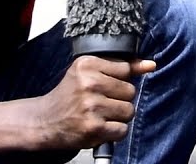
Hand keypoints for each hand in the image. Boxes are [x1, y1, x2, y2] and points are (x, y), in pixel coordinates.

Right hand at [30, 55, 155, 149]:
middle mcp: (89, 83)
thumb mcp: (89, 73)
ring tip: (100, 115)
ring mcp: (91, 106)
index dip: (119, 81)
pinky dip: (114, 132)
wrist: (44, 120)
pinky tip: (100, 127)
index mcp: (87, 64)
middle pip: (130, 91)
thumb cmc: (70, 95)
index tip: (105, 86)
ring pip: (129, 111)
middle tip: (101, 102)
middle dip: (120, 99)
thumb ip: (122, 67)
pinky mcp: (93, 128)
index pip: (126, 69)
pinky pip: (122, 130)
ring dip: (119, 117)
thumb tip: (151, 65)